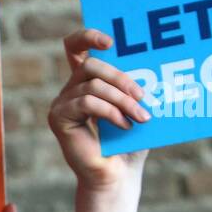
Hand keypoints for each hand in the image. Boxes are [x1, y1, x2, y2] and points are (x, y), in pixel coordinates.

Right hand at [48, 28, 149, 191]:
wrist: (118, 175)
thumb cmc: (129, 143)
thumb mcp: (136, 108)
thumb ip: (136, 87)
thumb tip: (153, 65)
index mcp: (87, 81)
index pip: (75, 47)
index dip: (88, 37)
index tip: (110, 41)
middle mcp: (70, 89)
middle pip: (91, 64)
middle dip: (121, 78)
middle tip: (142, 95)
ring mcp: (62, 103)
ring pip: (93, 85)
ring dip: (122, 100)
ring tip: (141, 117)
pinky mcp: (58, 118)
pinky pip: (87, 102)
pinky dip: (111, 112)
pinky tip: (124, 126)